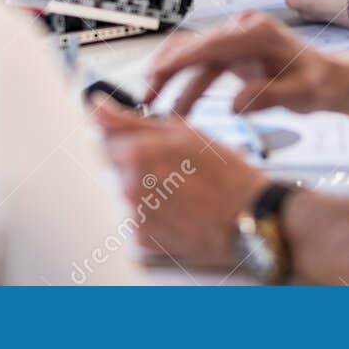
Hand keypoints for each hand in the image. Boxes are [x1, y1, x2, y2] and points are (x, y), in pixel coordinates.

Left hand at [94, 102, 269, 268]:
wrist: (251, 217)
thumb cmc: (226, 173)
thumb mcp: (183, 132)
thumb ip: (130, 121)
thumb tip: (96, 108)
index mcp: (135, 156)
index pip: (107, 139)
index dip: (132, 137)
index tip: (153, 142)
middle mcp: (129, 189)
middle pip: (118, 168)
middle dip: (139, 163)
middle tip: (176, 167)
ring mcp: (136, 217)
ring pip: (129, 193)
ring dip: (148, 188)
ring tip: (184, 190)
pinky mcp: (144, 240)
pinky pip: (139, 219)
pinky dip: (154, 213)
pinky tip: (181, 208)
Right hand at [143, 10, 345, 115]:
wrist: (329, 80)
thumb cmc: (319, 83)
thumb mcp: (300, 95)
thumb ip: (267, 97)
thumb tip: (235, 105)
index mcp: (259, 33)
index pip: (212, 43)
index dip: (182, 59)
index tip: (157, 73)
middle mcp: (244, 29)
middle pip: (195, 45)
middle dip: (166, 70)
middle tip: (147, 96)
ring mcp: (237, 38)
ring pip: (193, 54)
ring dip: (171, 78)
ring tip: (153, 103)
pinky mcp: (233, 52)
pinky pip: (202, 64)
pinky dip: (185, 81)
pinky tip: (174, 101)